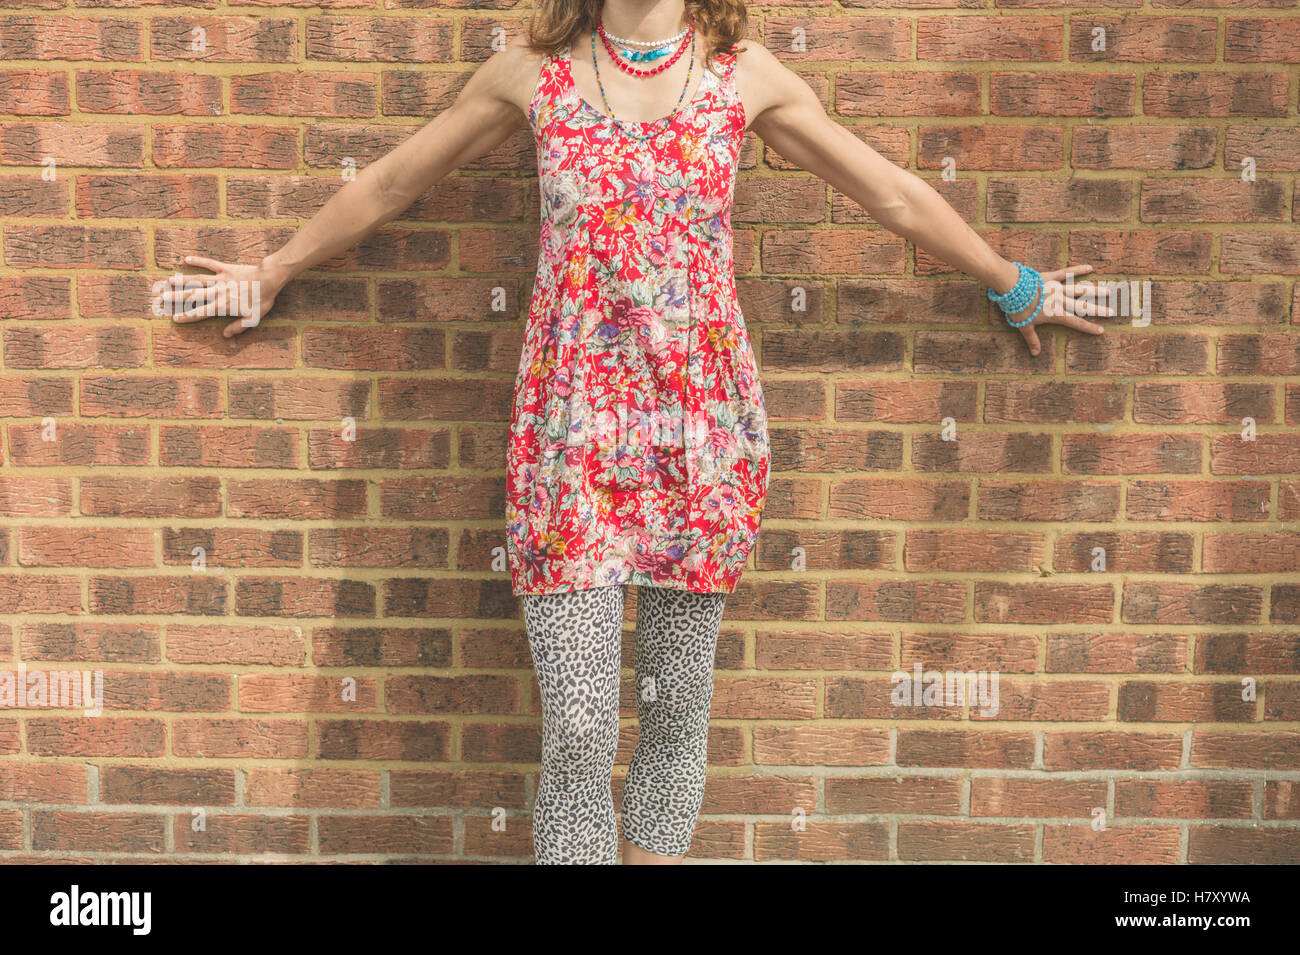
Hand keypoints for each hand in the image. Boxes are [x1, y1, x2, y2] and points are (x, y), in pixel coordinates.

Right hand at [160, 256, 283, 338]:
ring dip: (181, 280)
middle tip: (161, 298)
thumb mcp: (253, 319)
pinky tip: (186, 259)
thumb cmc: (262, 300)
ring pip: (196, 279)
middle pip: (192, 295)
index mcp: (222, 306)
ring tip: (167, 281)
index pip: (200, 312)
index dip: (187, 316)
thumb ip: (238, 327)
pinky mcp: (226, 268)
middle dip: (176, 297)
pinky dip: (198, 261)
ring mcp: (220, 279)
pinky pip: (210, 264)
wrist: (269, 279)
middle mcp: (217, 292)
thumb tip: (224, 335)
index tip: (174, 318)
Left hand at [1000, 263, 1111, 355]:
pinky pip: (1067, 272)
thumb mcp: (1024, 327)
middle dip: (1098, 310)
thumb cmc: (1018, 308)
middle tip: (1112, 312)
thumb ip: (1032, 339)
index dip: (1089, 327)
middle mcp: (1061, 300)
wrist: (1012, 288)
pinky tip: (1090, 268)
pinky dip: (1078, 270)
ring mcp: (1057, 287)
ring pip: (1080, 289)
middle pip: (1083, 306)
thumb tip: (1035, 355)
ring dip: (1094, 290)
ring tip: (1108, 291)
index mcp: (1056, 313)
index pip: (1076, 322)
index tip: (1101, 331)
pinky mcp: (1051, 276)